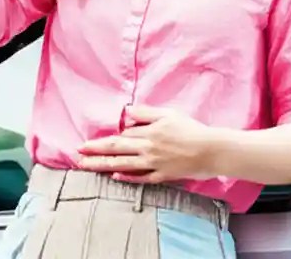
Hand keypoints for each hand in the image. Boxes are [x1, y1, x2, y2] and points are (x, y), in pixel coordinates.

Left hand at [76, 105, 219, 183]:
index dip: (101, 141)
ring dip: (103, 166)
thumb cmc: (191, 129)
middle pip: (117, 150)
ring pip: (124, 165)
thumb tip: (127, 115)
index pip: (120, 137)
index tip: (85, 145)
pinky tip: (115, 177)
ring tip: (87, 167)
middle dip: (95, 154)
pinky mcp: (162, 175)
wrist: (211, 150)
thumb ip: (146, 114)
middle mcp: (148, 148)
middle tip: (78, 156)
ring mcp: (154, 164)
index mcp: (149, 132)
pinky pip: (141, 177)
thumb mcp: (168, 114)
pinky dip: (128, 177)